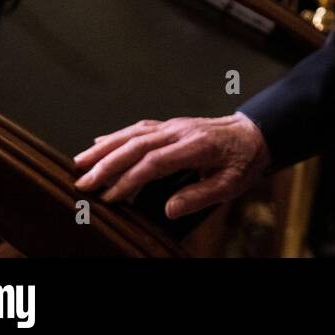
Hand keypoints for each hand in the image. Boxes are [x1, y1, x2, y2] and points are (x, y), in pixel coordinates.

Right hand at [73, 112, 270, 218]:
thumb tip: (169, 209)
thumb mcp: (231, 183)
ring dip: (104, 148)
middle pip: (136, 145)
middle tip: (83, 184)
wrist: (255, 132)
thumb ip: (200, 196)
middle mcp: (180, 131)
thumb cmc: (244, 159)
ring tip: (79, 164)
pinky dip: (116, 135)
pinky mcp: (170, 126)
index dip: (129, 180)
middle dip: (106, 165)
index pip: (154, 162)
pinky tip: (99, 143)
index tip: (110, 198)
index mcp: (196, 146)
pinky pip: (139, 128)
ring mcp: (174, 126)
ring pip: (133, 134)